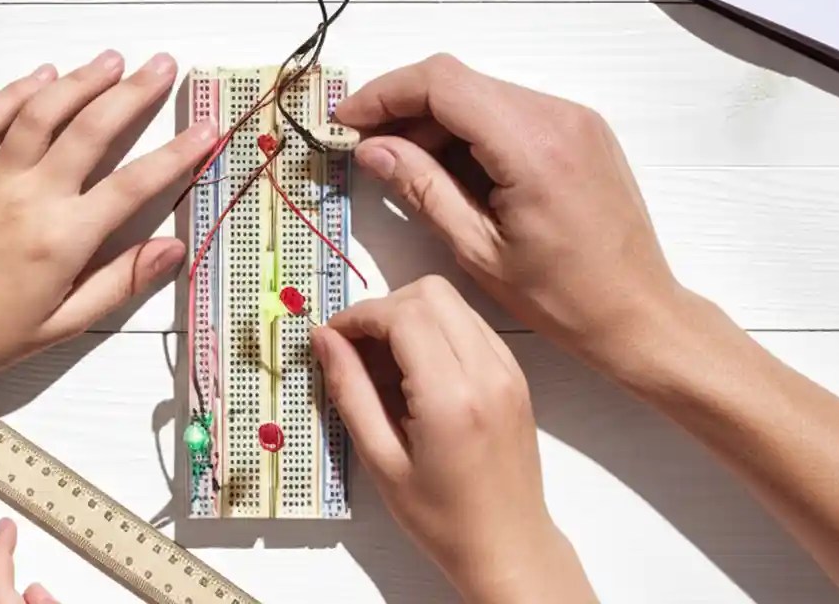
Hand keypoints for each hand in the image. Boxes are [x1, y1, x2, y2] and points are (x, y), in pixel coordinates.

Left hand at [0, 52, 215, 406]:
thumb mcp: (66, 323)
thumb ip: (121, 281)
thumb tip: (174, 249)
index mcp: (64, 239)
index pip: (134, 184)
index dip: (177, 153)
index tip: (207, 129)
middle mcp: (31, 198)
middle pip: (92, 129)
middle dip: (134, 92)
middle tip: (163, 65)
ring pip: (42, 112)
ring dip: (80, 79)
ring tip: (112, 59)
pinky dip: (17, 91)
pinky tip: (43, 75)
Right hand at [311, 277, 594, 602]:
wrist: (508, 545)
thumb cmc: (440, 516)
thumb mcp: (381, 460)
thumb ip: (350, 392)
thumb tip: (323, 338)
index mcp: (452, 397)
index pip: (403, 315)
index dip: (359, 316)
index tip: (332, 338)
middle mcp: (487, 371)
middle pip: (430, 293)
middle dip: (384, 309)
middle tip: (358, 349)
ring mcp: (508, 369)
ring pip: (452, 301)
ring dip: (410, 315)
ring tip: (385, 362)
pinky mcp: (515, 374)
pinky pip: (470, 324)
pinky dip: (436, 329)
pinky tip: (416, 370)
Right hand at [336, 55, 682, 364]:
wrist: (638, 312)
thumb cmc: (560, 297)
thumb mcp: (477, 248)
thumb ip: (421, 188)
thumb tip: (371, 149)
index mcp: (532, 145)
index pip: (442, 83)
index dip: (384, 93)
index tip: (346, 121)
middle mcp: (558, 115)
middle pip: (460, 82)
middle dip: (404, 108)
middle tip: (365, 148)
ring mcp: (575, 118)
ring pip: (483, 94)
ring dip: (435, 121)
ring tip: (403, 165)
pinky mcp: (581, 130)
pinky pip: (510, 111)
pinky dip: (470, 130)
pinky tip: (449, 169)